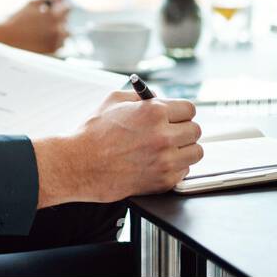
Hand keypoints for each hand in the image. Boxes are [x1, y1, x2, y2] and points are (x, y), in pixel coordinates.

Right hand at [0, 0, 70, 53]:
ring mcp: (55, 41)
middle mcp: (57, 29)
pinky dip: (55, 41)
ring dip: (59, 31)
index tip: (57, 8)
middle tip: (45, 21)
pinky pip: (60, 45)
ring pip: (66, 34)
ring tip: (44, 31)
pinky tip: (43, 39)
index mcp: (53, 16)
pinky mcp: (52, 51)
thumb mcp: (32, 4)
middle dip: (58, 19)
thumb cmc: (18, 20)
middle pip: (66, 21)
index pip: (67, 8)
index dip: (62, 7)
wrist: (7, 39)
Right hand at [36, 91, 201, 204]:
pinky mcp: (164, 180)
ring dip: (184, 149)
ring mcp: (165, 160)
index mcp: (154, 112)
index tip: (176, 116)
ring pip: (196, 152)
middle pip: (196, 130)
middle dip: (183, 129)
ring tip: (168, 149)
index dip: (180, 111)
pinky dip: (175, 167)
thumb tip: (158, 97)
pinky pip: (185, 171)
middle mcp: (164, 136)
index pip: (189, 108)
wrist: (80, 165)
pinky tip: (158, 163)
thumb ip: (141, 96)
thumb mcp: (114, 100)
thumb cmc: (93, 134)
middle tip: (170, 132)